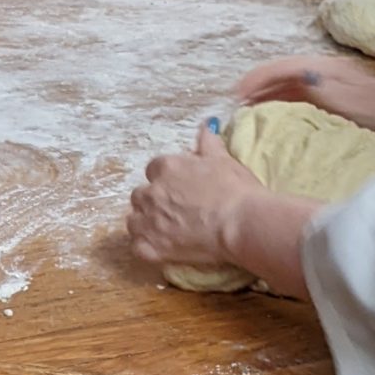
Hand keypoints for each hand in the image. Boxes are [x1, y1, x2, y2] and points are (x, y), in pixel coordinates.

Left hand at [126, 127, 262, 270]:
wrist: (241, 222)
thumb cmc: (235, 189)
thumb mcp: (223, 159)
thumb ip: (208, 142)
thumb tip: (206, 126)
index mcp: (166, 167)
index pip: (153, 170)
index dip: (166, 179)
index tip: (180, 188)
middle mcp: (152, 192)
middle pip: (140, 195)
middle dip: (153, 201)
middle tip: (175, 210)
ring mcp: (149, 221)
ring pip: (133, 221)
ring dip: (145, 224)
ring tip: (167, 231)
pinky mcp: (151, 247)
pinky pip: (138, 247)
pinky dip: (147, 248)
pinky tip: (162, 249)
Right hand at [232, 54, 374, 141]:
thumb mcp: (348, 102)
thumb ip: (318, 89)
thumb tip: (290, 80)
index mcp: (327, 67)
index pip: (284, 66)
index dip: (259, 77)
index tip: (239, 91)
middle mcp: (328, 71)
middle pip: (286, 73)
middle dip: (260, 84)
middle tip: (238, 101)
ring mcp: (334, 84)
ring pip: (293, 85)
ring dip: (271, 95)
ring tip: (251, 109)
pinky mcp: (340, 100)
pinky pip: (304, 97)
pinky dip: (286, 103)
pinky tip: (279, 116)